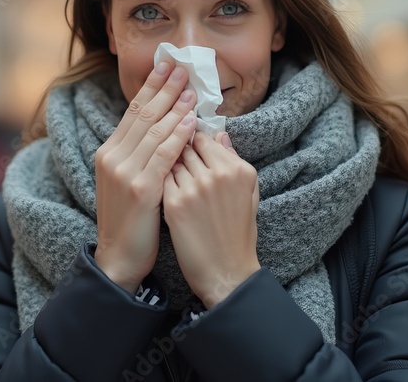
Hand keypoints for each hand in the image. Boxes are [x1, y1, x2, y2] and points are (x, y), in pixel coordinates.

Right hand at [95, 62, 196, 291]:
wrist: (119, 258)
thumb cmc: (131, 220)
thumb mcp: (129, 181)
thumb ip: (143, 154)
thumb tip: (165, 126)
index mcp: (108, 153)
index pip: (132, 111)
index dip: (151, 87)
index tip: (167, 66)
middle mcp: (112, 157)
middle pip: (142, 114)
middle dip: (164, 89)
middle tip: (182, 68)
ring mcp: (124, 172)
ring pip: (153, 131)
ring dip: (174, 107)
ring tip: (191, 90)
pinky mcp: (140, 189)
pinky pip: (162, 155)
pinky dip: (177, 136)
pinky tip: (190, 122)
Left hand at [163, 131, 260, 308]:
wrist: (225, 273)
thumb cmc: (238, 234)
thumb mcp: (249, 193)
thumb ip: (234, 160)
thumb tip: (220, 134)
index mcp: (238, 169)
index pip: (205, 138)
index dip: (192, 140)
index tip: (186, 145)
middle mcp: (217, 175)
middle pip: (186, 146)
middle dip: (178, 150)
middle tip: (173, 162)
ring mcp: (194, 188)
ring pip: (170, 160)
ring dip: (166, 165)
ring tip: (168, 179)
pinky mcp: (174, 203)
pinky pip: (160, 179)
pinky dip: (159, 181)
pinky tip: (160, 191)